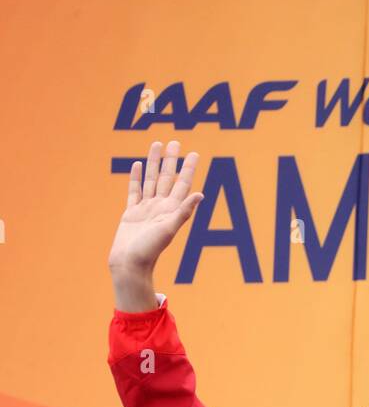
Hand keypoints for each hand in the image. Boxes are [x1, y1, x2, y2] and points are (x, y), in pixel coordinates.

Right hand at [108, 140, 203, 282]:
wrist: (130, 264)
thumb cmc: (150, 250)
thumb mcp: (169, 229)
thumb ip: (184, 211)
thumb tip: (200, 194)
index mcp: (171, 210)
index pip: (182, 184)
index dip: (188, 169)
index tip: (194, 153)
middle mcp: (160, 208)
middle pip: (166, 178)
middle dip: (171, 160)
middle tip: (175, 142)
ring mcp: (145, 209)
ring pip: (150, 180)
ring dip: (153, 163)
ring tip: (156, 145)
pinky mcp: (131, 213)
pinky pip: (134, 191)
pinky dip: (136, 178)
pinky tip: (137, 165)